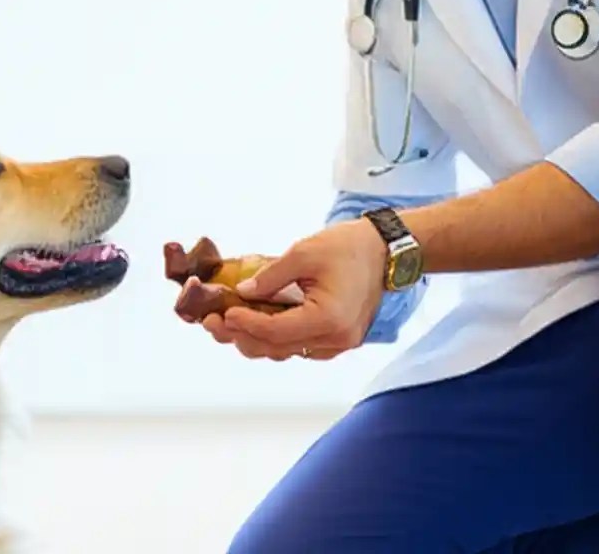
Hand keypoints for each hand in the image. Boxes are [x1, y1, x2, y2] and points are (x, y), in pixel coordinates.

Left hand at [210, 218, 387, 360]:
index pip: (275, 331)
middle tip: (213, 323)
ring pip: (287, 352)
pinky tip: (256, 325)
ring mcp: (339, 344)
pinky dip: (276, 339)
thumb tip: (242, 294)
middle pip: (277, 348)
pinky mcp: (338, 340)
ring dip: (255, 340)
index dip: (245, 324)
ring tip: (227, 325)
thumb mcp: (304, 252)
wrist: (385, 251)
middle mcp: (335, 339)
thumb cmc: (348, 247)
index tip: (223, 313)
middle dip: (241, 336)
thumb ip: (270, 276)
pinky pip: (300, 347)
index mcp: (329, 319)